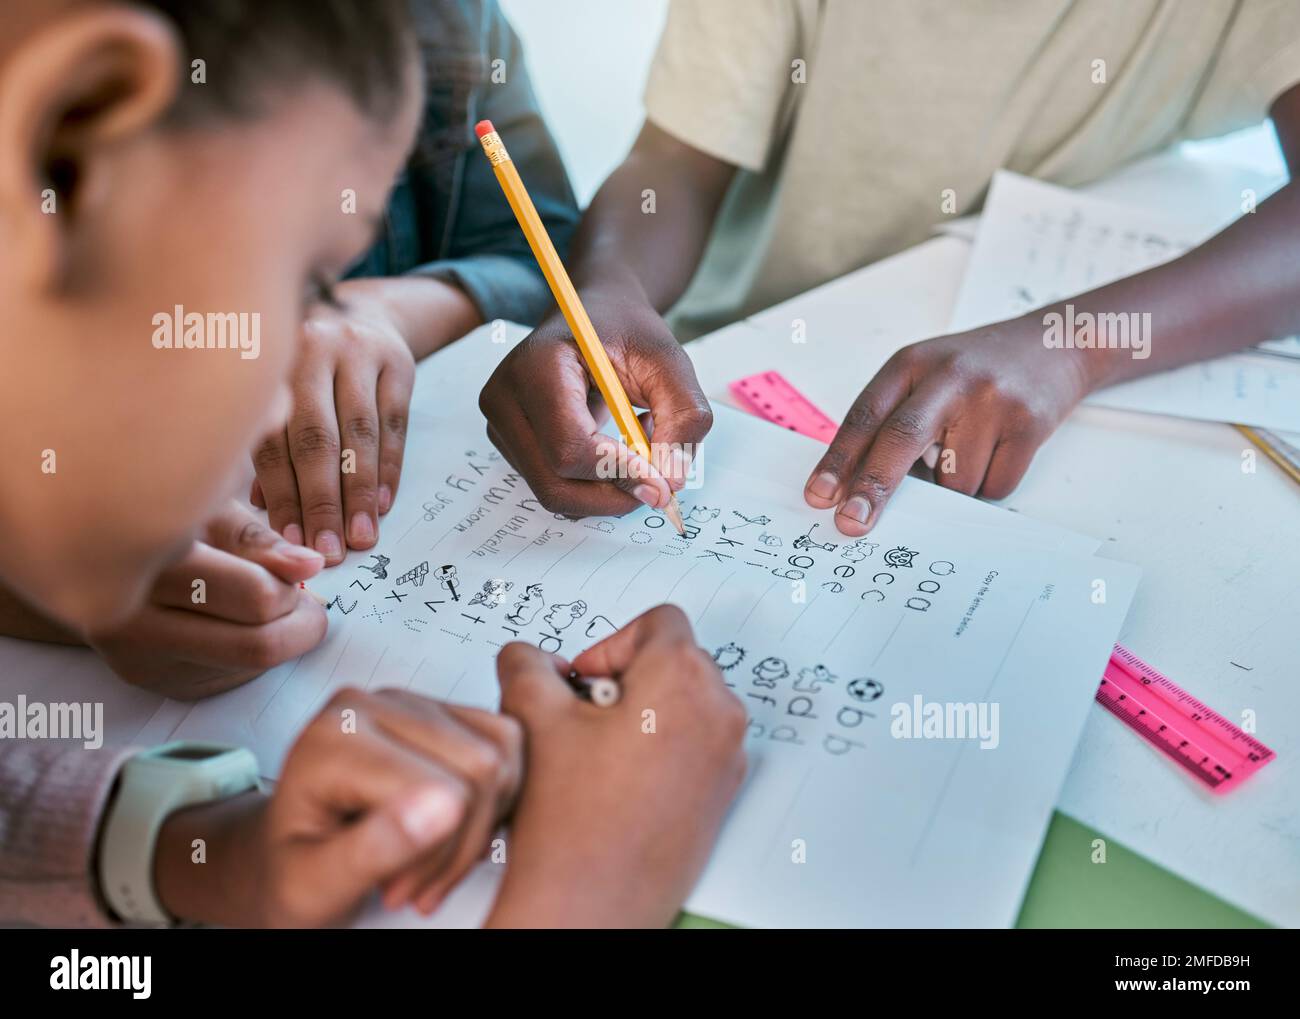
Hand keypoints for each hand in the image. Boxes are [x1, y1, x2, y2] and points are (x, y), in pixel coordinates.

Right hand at [86, 501, 327, 698]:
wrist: (90, 555)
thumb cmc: (164, 521)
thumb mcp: (209, 510)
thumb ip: (259, 541)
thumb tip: (309, 565)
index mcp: (150, 560)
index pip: (255, 597)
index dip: (293, 589)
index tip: (303, 575)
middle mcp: (131, 617)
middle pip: (255, 646)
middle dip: (299, 627)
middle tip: (306, 604)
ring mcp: (134, 655)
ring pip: (243, 669)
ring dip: (274, 639)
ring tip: (262, 605)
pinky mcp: (143, 677)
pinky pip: (220, 679)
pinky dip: (244, 655)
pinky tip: (228, 623)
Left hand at [152, 687, 523, 925]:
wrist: (284, 856)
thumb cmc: (292, 870)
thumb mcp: (315, 883)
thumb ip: (373, 847)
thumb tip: (445, 804)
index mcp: (336, 735)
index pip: (446, 788)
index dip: (437, 855)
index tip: (397, 891)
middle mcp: (373, 702)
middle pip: (482, 766)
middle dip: (461, 843)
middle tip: (414, 882)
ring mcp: (410, 701)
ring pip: (503, 753)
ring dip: (482, 823)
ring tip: (429, 859)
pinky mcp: (439, 710)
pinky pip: (507, 742)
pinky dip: (497, 799)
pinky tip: (452, 829)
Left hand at [251, 279, 416, 563]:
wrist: (363, 312)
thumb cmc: (305, 364)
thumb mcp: (277, 388)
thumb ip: (266, 439)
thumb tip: (259, 508)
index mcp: (266, 361)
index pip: (274, 439)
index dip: (281, 494)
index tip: (289, 542)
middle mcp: (310, 348)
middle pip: (317, 438)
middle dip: (321, 501)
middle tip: (327, 550)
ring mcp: (358, 351)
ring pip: (359, 434)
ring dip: (359, 493)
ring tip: (360, 538)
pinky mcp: (398, 361)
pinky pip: (394, 424)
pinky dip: (389, 468)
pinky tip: (382, 505)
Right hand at [479, 289, 712, 516]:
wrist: (595, 316)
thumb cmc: (626, 331)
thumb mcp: (668, 361)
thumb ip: (683, 416)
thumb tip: (671, 481)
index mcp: (536, 365)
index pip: (568, 445)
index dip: (619, 472)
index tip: (662, 482)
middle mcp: (505, 398)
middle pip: (555, 482)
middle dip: (614, 494)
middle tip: (660, 481)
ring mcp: (502, 425)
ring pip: (555, 493)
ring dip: (607, 489)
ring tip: (639, 447)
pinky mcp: (511, 445)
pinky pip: (554, 486)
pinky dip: (594, 484)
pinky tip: (616, 449)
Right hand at [486, 605, 746, 927]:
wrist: (590, 906)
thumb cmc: (573, 825)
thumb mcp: (532, 719)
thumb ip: (527, 666)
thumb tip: (531, 658)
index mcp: (683, 679)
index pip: (658, 621)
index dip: (610, 643)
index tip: (584, 681)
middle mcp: (719, 713)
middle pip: (674, 660)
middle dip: (625, 680)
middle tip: (582, 718)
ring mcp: (728, 756)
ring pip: (685, 703)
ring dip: (643, 713)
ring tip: (596, 754)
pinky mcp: (724, 792)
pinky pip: (697, 743)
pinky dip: (661, 747)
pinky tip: (615, 782)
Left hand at [804, 320, 1090, 534]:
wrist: (1054, 342)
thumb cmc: (976, 370)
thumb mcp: (925, 376)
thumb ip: (893, 421)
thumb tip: (862, 491)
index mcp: (911, 364)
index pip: (865, 416)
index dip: (838, 459)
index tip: (819, 496)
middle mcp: (949, 378)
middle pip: (901, 440)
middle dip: (873, 487)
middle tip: (851, 522)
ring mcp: (991, 400)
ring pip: (953, 481)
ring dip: (951, 487)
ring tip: (970, 449)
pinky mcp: (1028, 424)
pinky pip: (993, 487)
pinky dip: (987, 486)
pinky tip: (997, 452)